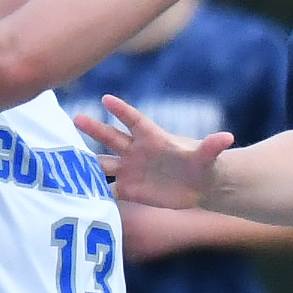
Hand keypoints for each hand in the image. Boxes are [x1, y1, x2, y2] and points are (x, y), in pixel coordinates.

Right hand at [75, 95, 229, 209]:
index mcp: (153, 137)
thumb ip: (212, 146)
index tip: (106, 99)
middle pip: (111, 138)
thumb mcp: (208, 156)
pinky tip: (77, 194)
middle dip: (94, 129)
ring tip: (65, 161)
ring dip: (87, 163)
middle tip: (76, 118)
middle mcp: (136, 151)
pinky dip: (95, 192)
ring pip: (103, 163)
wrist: (199, 185)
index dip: (122, 111)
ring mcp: (130, 170)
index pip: (134, 120)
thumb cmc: (203, 164)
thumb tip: (227, 137)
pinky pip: (108, 191)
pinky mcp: (129, 190)